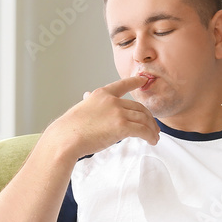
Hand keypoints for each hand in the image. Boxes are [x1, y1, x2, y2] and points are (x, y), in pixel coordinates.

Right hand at [44, 75, 159, 159]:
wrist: (67, 138)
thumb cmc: (70, 128)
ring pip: (143, 119)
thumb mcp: (81, 108)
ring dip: (151, 129)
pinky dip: (150, 136)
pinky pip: (142, 131)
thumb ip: (89, 102)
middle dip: (149, 118)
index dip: (135, 82)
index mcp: (102, 94)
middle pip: (138, 107)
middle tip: (153, 127)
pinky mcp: (122, 127)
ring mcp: (118, 113)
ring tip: (154, 137)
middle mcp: (112, 101)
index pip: (123, 85)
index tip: (143, 80)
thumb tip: (86, 96)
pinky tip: (152, 141)